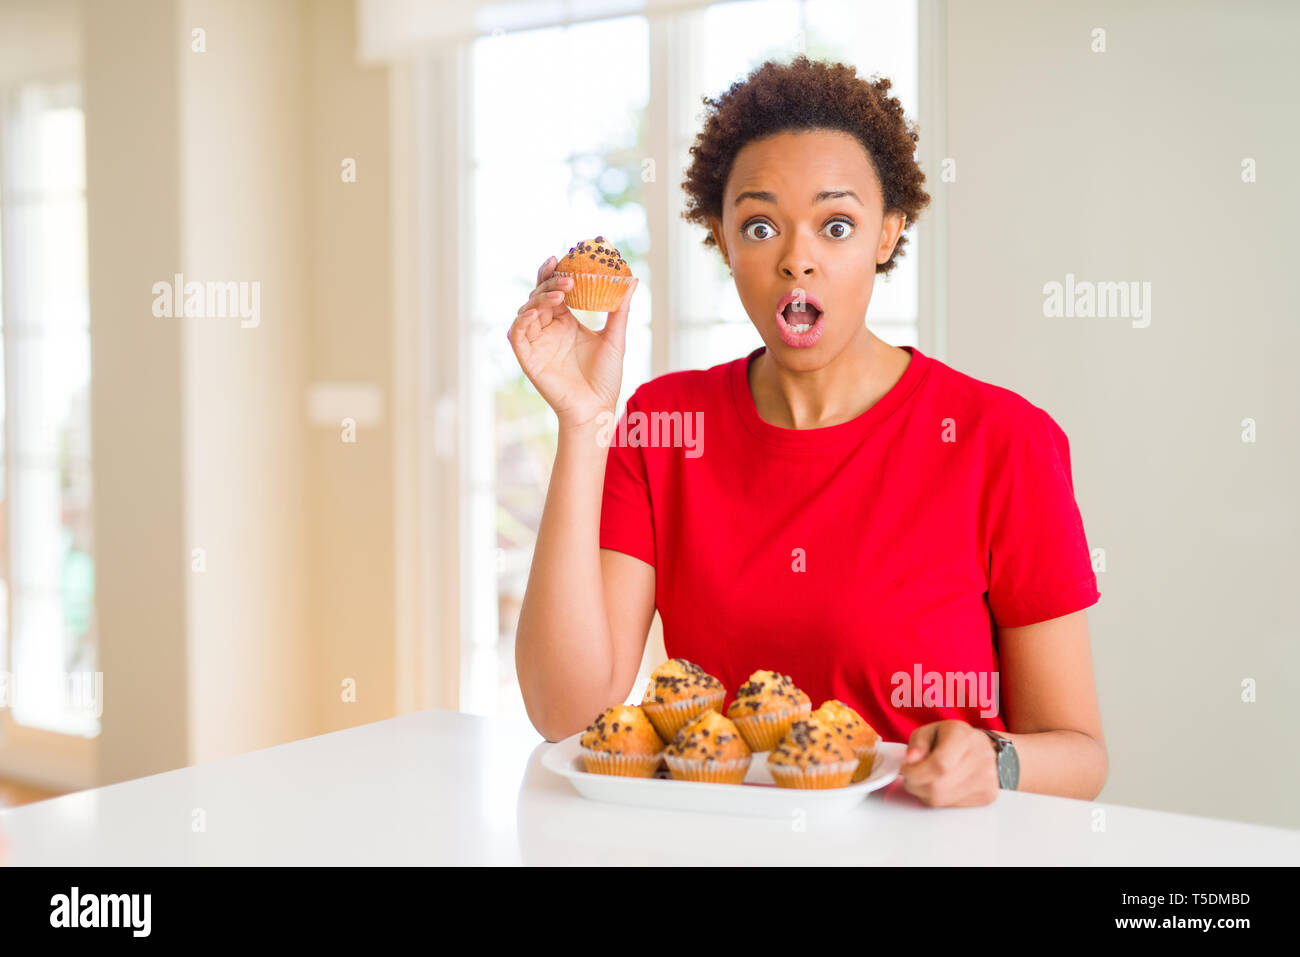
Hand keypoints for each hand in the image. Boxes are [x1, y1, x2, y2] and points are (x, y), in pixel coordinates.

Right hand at [507, 256, 638, 428]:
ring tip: (560, 294)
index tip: (563, 257)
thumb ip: (620, 310)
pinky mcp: (527, 356)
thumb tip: (632, 280)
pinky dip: (524, 319)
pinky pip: (517, 332)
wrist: (597, 408)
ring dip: (540, 298)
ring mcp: (536, 342)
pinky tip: (537, 312)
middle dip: (550, 282)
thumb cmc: (605, 377)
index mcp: (565, 321)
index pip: (555, 290)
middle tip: (566, 276)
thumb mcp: (615, 339)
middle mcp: (548, 329)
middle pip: (540, 295)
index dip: (555, 273)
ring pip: (527, 309)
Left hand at [899, 720, 999, 806]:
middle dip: (915, 784)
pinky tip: (943, 785)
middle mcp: (979, 758)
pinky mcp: (986, 797)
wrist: (986, 750)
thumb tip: (910, 760)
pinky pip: (951, 806)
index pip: (939, 764)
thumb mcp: (931, 731)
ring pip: (941, 799)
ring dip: (925, 793)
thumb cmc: (955, 739)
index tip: (906, 770)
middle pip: (937, 786)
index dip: (916, 771)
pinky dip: (939, 798)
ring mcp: (985, 780)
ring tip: (927, 779)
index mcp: (962, 737)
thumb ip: (918, 743)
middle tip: (912, 776)